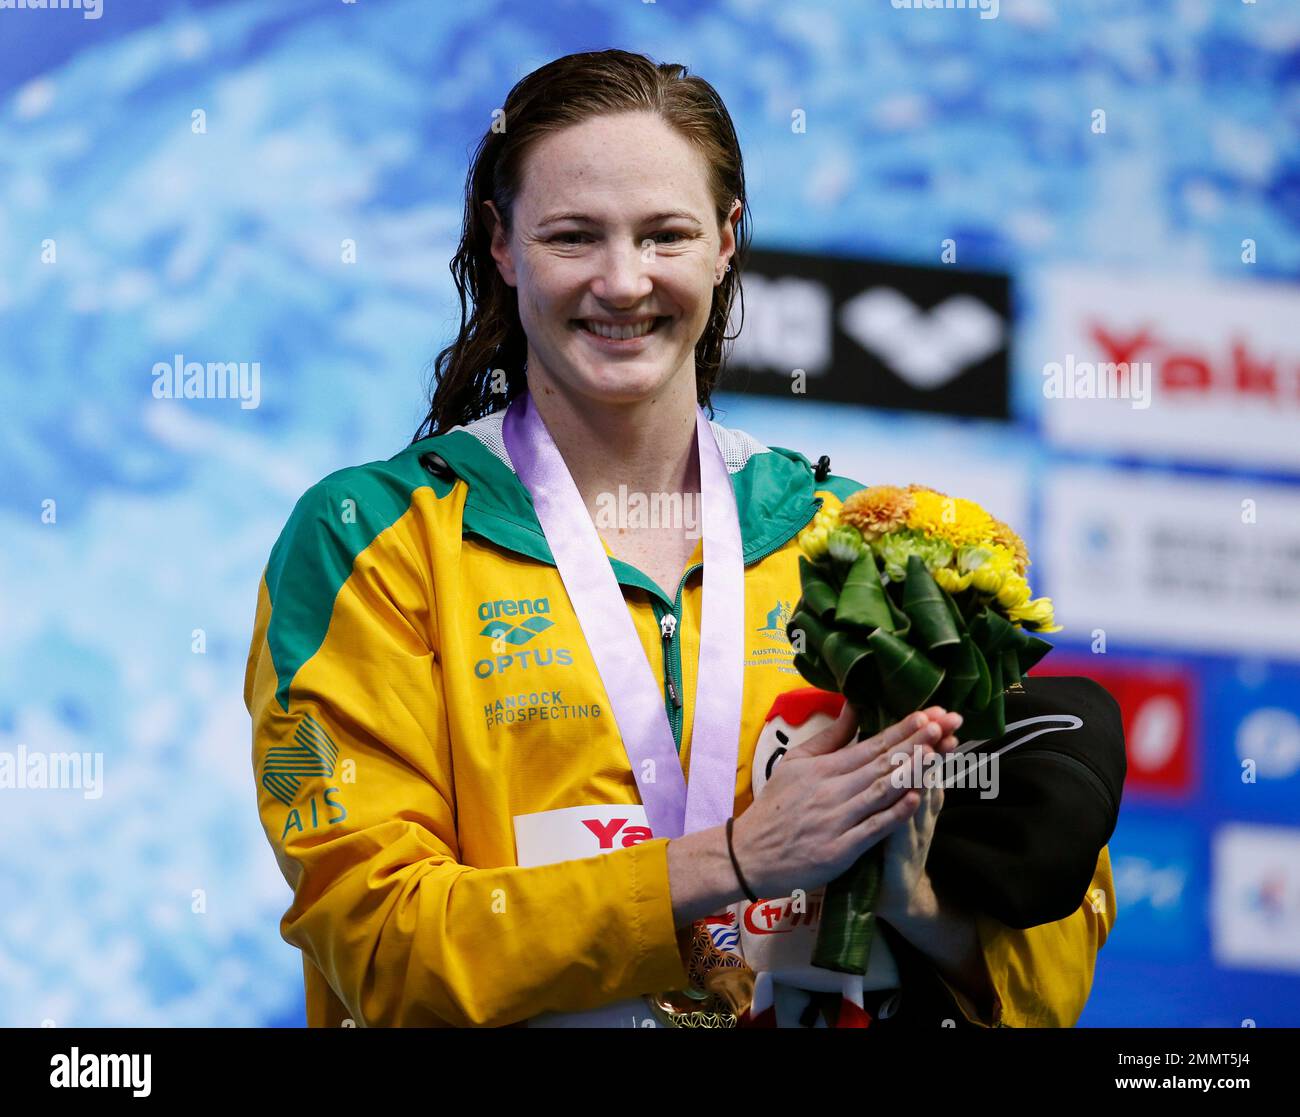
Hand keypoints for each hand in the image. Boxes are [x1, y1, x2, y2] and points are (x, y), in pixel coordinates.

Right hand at [730, 703, 962, 900]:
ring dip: (910, 771)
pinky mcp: (840, 849)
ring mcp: (837, 820)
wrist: (750, 855)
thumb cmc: (776, 807)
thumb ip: (829, 738)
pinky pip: (872, 829)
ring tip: (936, 753)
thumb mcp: (794, 763)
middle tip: (944, 725)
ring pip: (880, 791)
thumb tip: (854, 707)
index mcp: (823, 768)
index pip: (870, 745)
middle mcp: (832, 790)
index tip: (927, 715)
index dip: (901, 730)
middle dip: (916, 743)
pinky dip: (894, 814)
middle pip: (881, 763)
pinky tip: (915, 799)